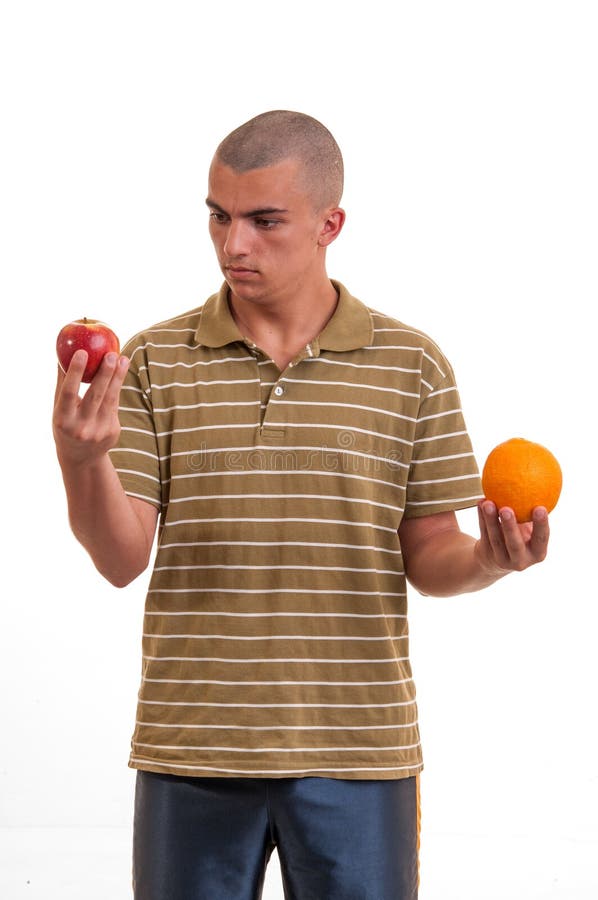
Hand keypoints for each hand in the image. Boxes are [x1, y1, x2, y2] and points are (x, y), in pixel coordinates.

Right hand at [53, 349, 129, 466]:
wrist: (81, 458)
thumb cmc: (66, 425)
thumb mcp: (59, 409)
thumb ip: (63, 383)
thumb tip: (63, 353)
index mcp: (63, 420)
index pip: (69, 393)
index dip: (75, 372)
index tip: (82, 352)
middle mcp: (81, 427)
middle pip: (95, 396)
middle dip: (105, 374)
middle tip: (111, 354)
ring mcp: (99, 431)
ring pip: (110, 399)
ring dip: (118, 377)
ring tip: (123, 358)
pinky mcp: (113, 432)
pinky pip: (115, 405)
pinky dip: (117, 388)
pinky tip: (121, 371)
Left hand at [474, 500, 549, 576]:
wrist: (498, 560)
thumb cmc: (522, 536)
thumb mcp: (531, 530)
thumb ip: (535, 512)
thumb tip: (543, 480)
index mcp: (537, 552)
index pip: (541, 539)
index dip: (542, 525)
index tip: (540, 507)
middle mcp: (520, 560)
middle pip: (514, 543)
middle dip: (510, 527)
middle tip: (506, 509)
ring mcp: (501, 559)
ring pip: (495, 538)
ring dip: (490, 519)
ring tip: (488, 502)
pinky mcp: (487, 553)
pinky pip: (483, 533)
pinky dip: (481, 517)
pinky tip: (480, 502)